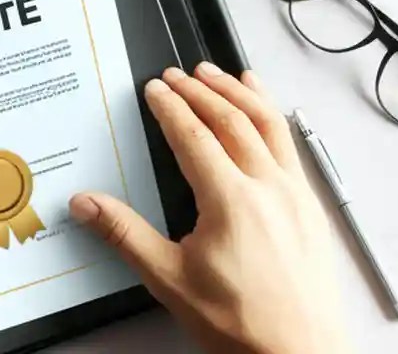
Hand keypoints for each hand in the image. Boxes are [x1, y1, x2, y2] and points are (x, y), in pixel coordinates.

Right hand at [70, 64, 350, 353]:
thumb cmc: (242, 324)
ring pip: (269, 125)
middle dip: (201, 90)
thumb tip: (85, 204)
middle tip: (178, 74)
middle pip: (232, 120)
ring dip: (241, 94)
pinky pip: (291, 146)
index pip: (194, 136)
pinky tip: (267, 114)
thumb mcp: (169, 279)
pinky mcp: (312, 208)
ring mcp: (296, 194)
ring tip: (221, 73)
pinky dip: (274, 118)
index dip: (171, 107)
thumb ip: (125, 234)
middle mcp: (268, 188)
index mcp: (231, 201)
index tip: (155, 89)